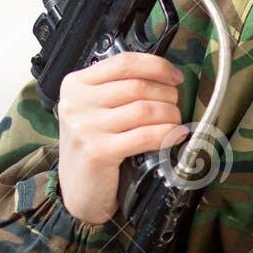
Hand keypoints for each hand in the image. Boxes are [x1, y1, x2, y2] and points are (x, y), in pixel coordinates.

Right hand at [57, 52, 186, 224]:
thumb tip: (167, 76)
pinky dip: (167, 134)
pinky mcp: (98, 151)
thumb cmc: (94, 146)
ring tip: (175, 122)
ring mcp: (85, 127)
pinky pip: (145, 135)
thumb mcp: (96, 110)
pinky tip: (176, 135)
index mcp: (76, 84)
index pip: (124, 63)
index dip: (157, 66)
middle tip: (175, 107)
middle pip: (138, 86)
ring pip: (144, 109)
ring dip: (170, 115)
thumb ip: (119, 89)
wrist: (78, 190)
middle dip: (167, 95)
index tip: (176, 77)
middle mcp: (76, 102)